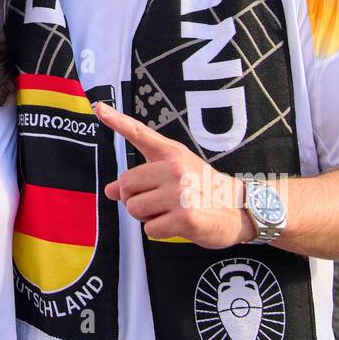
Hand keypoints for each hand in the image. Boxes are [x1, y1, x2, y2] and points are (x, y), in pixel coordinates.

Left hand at [96, 102, 254, 249]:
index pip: (139, 133)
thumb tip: (110, 190)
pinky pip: (150, 229)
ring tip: (171, 211)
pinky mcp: (185, 217)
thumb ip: (142, 178)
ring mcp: (180, 192)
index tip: (99, 108)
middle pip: (125, 187)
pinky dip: (160, 232)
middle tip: (161, 201)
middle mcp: (174, 168)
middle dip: (136, 199)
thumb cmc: (202, 189)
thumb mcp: (174, 174)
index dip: (116, 120)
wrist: (239, 208)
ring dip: (147, 217)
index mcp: (170, 153)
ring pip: (134, 209)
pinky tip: (179, 224)